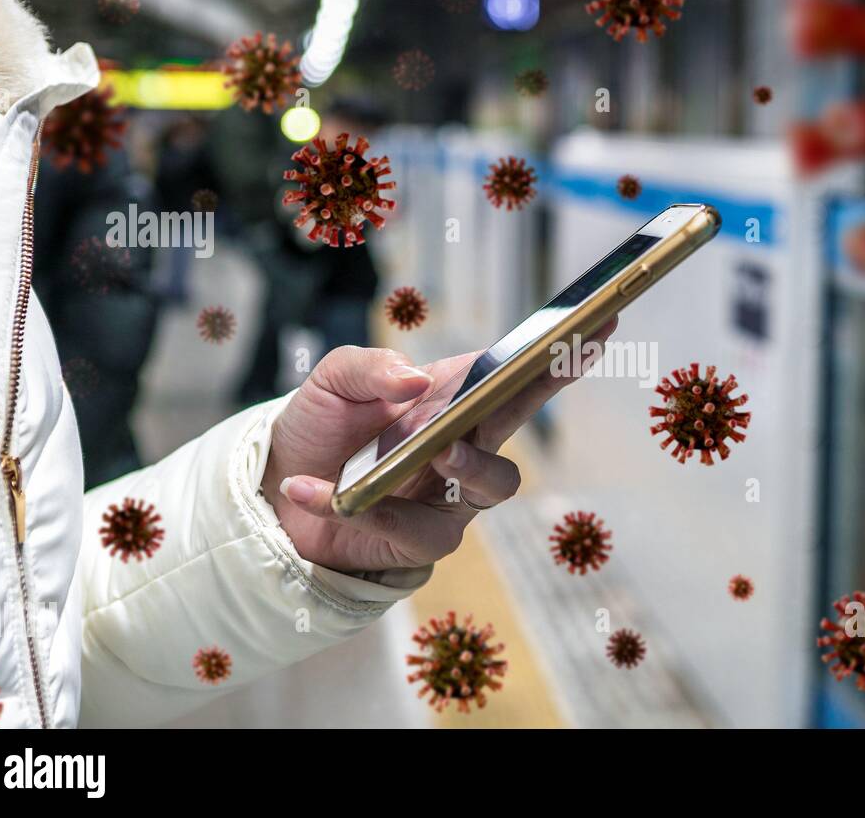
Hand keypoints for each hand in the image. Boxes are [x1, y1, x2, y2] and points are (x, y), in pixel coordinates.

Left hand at [260, 317, 617, 573]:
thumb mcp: (331, 382)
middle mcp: (462, 442)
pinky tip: (314, 491)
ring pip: (494, 483)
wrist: (273, 491)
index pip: (509, 371)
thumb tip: (414, 381)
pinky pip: (415, 531)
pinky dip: (367, 511)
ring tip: (438, 453)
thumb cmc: (318, 431)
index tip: (591, 324)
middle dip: (545, 389)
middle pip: (519, 417)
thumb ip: (368, 368)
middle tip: (551, 365)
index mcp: (449, 396)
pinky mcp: (419, 539)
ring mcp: (447, 493)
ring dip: (471, 466)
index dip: (553, 350)